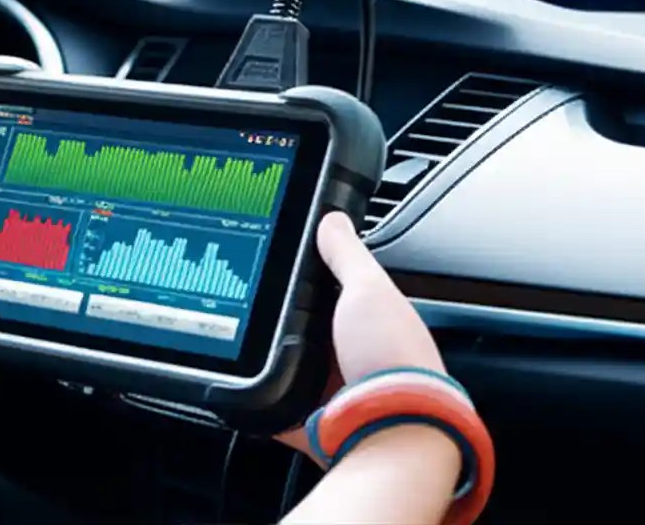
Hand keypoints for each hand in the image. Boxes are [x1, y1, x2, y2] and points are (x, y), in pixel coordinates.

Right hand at [276, 211, 445, 454]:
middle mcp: (364, 359)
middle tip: (261, 308)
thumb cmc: (392, 357)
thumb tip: (333, 218)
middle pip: (317, 334)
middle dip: (292, 325)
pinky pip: (285, 410)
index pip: (344, 295)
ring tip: (253, 344)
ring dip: (280, 362)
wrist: (390, 426)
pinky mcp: (321, 424)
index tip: (289, 270)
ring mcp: (343, 394)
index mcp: (380, 324)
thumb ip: (347, 254)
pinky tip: (252, 387)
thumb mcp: (367, 287)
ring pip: (299, 370)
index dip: (319, 282)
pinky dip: (270, 403)